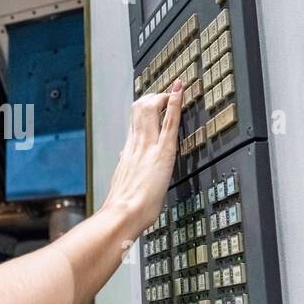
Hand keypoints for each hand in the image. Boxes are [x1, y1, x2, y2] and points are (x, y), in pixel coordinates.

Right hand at [103, 80, 181, 234]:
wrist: (123, 213)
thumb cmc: (124, 207)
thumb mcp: (122, 182)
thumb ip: (125, 168)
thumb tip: (123, 158)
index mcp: (128, 152)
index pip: (135, 123)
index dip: (144, 109)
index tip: (152, 102)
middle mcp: (136, 144)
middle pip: (140, 109)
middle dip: (153, 97)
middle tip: (165, 95)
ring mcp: (148, 145)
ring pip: (151, 109)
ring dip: (163, 96)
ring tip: (175, 89)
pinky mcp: (163, 151)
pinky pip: (169, 121)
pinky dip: (175, 104)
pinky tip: (180, 91)